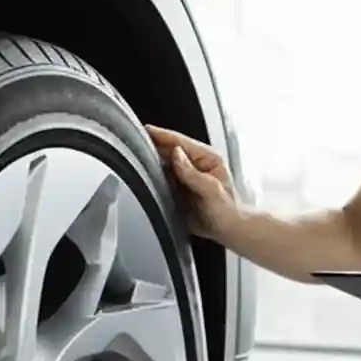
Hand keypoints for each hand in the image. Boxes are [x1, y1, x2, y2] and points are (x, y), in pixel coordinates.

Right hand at [143, 124, 240, 240]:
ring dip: (150, 163)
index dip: (162, 135)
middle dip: (151, 148)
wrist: (229, 230)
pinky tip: (142, 180)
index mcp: (206, 158)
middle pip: (167, 150)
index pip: (180, 141)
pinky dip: (151, 179)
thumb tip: (175, 153)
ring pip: (162, 164)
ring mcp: (185, 176)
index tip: (146, 130)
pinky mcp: (178, 189)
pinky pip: (161, 180)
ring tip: (133, 161)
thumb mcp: (212, 190)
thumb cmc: (228, 210)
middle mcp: (194, 164)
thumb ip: (193, 173)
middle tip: (132, 146)